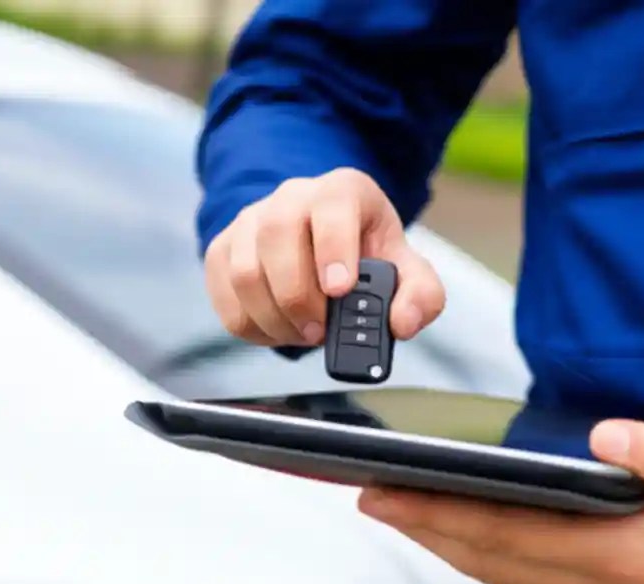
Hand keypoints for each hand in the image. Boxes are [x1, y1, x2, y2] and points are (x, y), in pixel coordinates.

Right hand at [204, 168, 445, 346]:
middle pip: (277, 238)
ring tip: (301, 332)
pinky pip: (223, 293)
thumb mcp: (405, 268)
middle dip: (298, 296)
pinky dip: (249, 324)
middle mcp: (290, 197)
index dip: (333, 248)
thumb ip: (421, 294)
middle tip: (318, 330)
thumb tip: (402, 323)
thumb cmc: (363, 254)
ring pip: (244, 272)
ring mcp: (250, 221)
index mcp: (341, 191)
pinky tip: (277, 328)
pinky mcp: (222, 249)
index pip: (331, 207)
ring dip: (273, 317)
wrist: (321, 241)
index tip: (340, 290)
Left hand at [359, 420, 643, 583]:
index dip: (435, 514)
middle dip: (422, 529)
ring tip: (400, 512)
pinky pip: (526, 580)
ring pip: (501, 575)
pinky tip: (463, 536)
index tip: (383, 493)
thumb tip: (608, 436)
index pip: (501, 533)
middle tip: (367, 498)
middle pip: (487, 559)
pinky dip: (484, 557)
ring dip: (446, 545)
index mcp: (621, 557)